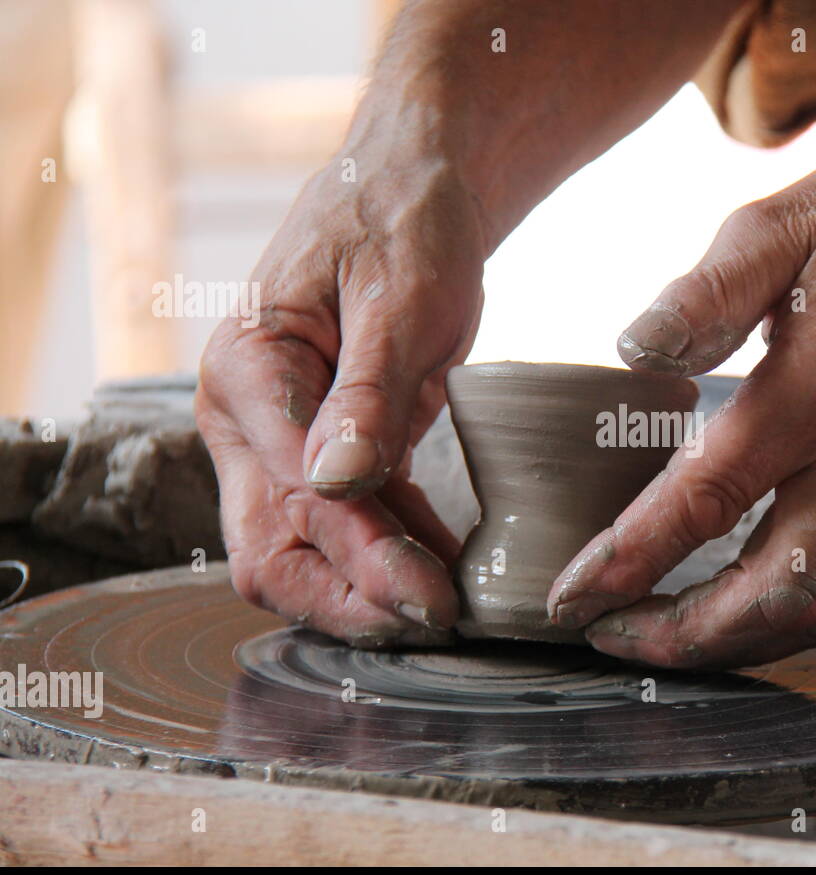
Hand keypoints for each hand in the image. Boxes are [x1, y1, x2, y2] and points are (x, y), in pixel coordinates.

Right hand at [195, 146, 487, 648]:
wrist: (413, 188)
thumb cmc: (404, 223)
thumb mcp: (399, 297)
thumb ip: (367, 391)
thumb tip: (339, 484)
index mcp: (247, 370)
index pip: (294, 493)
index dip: (360, 555)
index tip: (430, 597)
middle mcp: (245, 415)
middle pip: (271, 545)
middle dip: (349, 597)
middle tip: (436, 622)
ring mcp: (278, 438)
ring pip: (301, 548)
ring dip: (370, 589)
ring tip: (447, 613)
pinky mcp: (321, 448)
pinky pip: (344, 522)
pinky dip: (389, 555)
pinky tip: (442, 573)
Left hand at [548, 142, 815, 667]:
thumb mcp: (779, 226)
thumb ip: (703, 294)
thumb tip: (630, 350)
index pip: (708, 499)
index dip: (631, 559)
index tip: (571, 599)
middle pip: (776, 596)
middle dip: (685, 637)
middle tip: (607, 638)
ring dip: (735, 643)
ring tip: (660, 637)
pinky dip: (777, 616)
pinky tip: (726, 604)